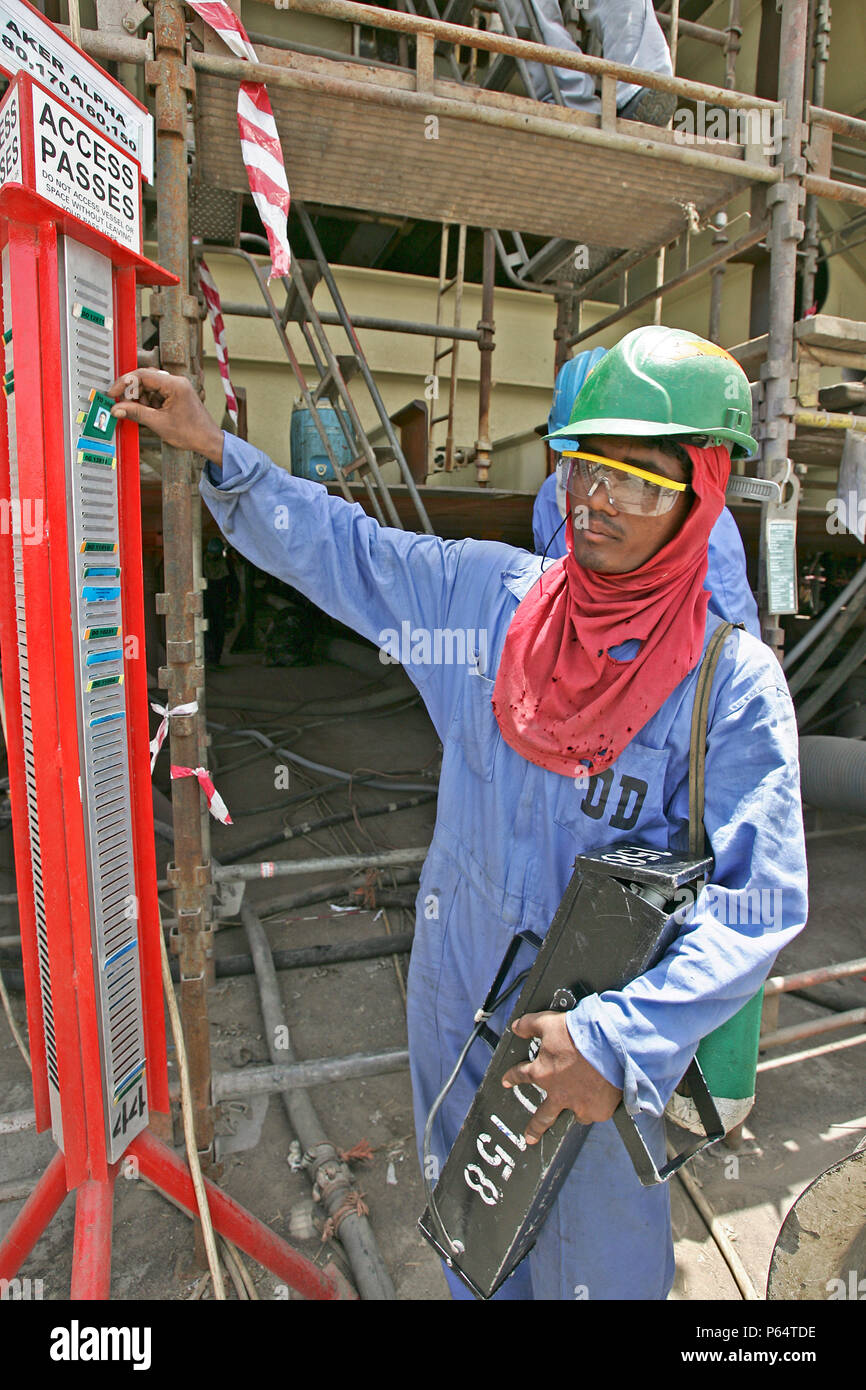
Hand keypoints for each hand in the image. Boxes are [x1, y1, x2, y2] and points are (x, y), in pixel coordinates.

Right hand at [107, 368, 223, 464]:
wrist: (208, 440)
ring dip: (141, 399)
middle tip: (123, 405)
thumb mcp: (159, 423)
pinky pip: (156, 393)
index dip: (124, 383)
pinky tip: (149, 414)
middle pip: (145, 379)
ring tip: (140, 413)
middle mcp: (176, 382)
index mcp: (174, 384)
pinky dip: (149, 402)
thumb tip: (117, 408)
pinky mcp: (176, 395)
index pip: (142, 375)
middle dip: (132, 393)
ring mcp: (177, 388)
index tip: (113, 393)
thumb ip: (136, 413)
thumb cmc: (192, 433)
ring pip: (149, 386)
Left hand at [502, 1010, 622, 1144]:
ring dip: (575, 1111)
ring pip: (575, 1115)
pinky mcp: (599, 1110)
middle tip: (530, 1137)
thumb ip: (529, 1025)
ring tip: (576, 1114)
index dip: (512, 1077)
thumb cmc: (579, 1033)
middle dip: (535, 1128)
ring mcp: (579, 1105)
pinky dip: (597, 1106)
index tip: (506, 1081)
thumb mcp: (548, 1022)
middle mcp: (558, 1094)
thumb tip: (516, 1027)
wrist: (611, 1045)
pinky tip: (601, 1100)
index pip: (522, 1075)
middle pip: (543, 1117)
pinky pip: (596, 1112)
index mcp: (542, 1073)